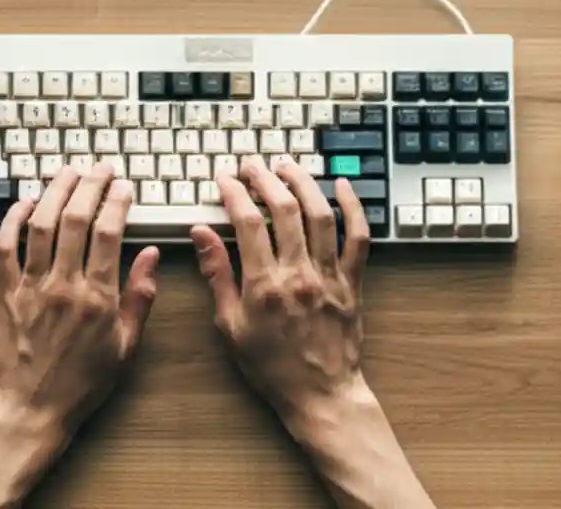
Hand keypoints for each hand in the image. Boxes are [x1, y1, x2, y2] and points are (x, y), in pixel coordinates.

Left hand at [0, 164, 158, 508]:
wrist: (34, 408)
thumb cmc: (83, 383)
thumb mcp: (126, 345)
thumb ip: (140, 297)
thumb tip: (150, 255)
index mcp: (97, 297)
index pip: (108, 233)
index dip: (116, 202)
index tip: (123, 185)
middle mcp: (63, 285)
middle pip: (74, 219)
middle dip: (89, 185)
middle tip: (99, 168)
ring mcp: (30, 287)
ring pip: (41, 225)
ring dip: (54, 192)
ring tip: (67, 172)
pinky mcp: (5, 293)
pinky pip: (5, 247)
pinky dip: (12, 220)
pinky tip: (24, 203)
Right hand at [192, 157, 435, 508]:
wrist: (320, 395)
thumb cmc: (271, 367)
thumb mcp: (230, 325)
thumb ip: (217, 275)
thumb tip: (201, 233)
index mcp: (264, 285)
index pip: (247, 223)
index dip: (235, 193)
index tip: (225, 179)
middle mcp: (299, 274)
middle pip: (284, 210)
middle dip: (265, 179)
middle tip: (252, 165)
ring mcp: (330, 275)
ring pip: (320, 215)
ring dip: (303, 183)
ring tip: (287, 166)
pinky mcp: (353, 282)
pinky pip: (358, 237)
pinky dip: (353, 208)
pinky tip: (342, 186)